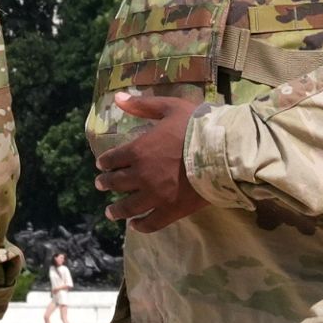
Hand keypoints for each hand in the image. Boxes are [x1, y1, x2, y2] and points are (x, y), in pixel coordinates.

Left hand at [95, 93, 209, 231]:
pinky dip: (140, 225)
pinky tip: (135, 226)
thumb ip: (142, 105)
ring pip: (129, 206)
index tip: (101, 166)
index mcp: (138, 151)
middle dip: (106, 184)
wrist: (221, 152)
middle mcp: (141, 175)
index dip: (105, 162)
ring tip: (110, 212)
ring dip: (117, 209)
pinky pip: (151, 222)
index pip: (113, 159)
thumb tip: (117, 97)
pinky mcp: (171, 210)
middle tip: (100, 185)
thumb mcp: (168, 107)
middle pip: (117, 183)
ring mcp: (155, 195)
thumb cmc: (196, 126)